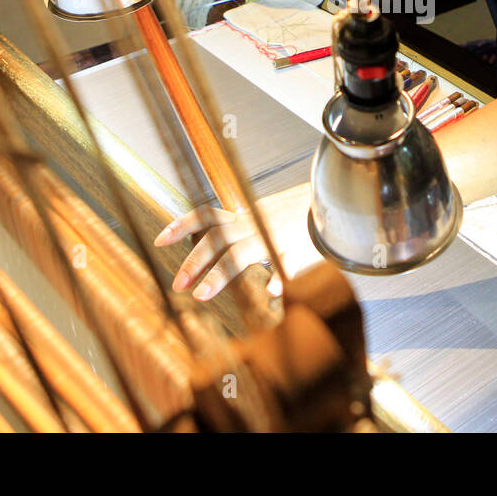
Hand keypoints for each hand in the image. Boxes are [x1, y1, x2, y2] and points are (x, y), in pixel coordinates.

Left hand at [153, 182, 322, 300]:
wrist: (336, 201)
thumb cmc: (300, 212)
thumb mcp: (265, 212)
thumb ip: (241, 225)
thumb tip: (214, 233)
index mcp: (247, 214)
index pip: (208, 216)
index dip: (183, 225)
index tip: (160, 239)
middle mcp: (256, 223)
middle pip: (218, 239)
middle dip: (195, 261)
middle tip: (177, 284)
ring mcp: (277, 237)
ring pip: (243, 253)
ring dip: (220, 274)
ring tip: (203, 294)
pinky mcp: (300, 250)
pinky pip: (289, 265)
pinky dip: (281, 279)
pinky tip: (272, 293)